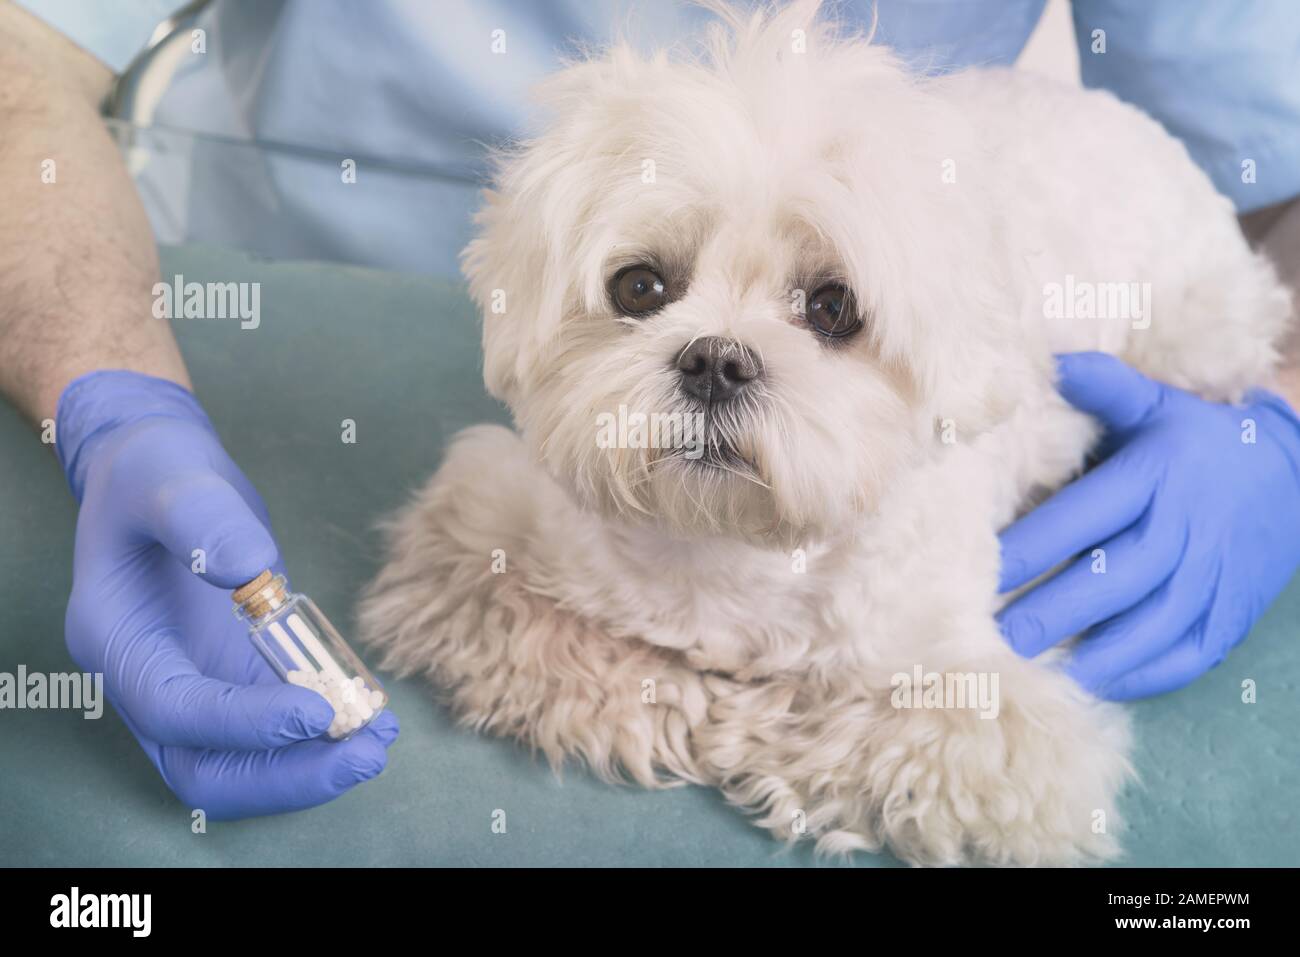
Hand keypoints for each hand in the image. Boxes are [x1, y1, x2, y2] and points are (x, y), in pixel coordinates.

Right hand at [57, 370, 397, 817]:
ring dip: (308, 768)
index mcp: (116, 638)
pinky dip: (318, 739)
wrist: (158, 473)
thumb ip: (203, 518)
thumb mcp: (171, 475)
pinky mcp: (231, 678)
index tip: (316, 710)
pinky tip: (372, 717)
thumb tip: (248, 568)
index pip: (174, 708)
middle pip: (202, 768)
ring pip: (238, 767)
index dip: (243, 721)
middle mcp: (147, 680)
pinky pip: (270, 734)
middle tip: (363, 753)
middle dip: (284, 775)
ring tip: (378, 741)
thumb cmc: (154, 472)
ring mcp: (190, 686)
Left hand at [997, 352, 1299, 699]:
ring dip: (1094, 653)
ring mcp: (1210, 580)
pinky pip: (1184, 656)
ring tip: (1039, 672)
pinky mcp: (1227, 618)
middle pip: (1112, 579)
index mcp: (1155, 479)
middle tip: (998, 635)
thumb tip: (1051, 361)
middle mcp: (1182, 532)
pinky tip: (1095, 683)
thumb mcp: (1159, 405)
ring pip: (1149, 627)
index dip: (1033, 545)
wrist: (1295, 475)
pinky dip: (1142, 674)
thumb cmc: (1201, 441)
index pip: (1084, 517)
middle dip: (1053, 610)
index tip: (983, 568)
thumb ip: (1106, 387)